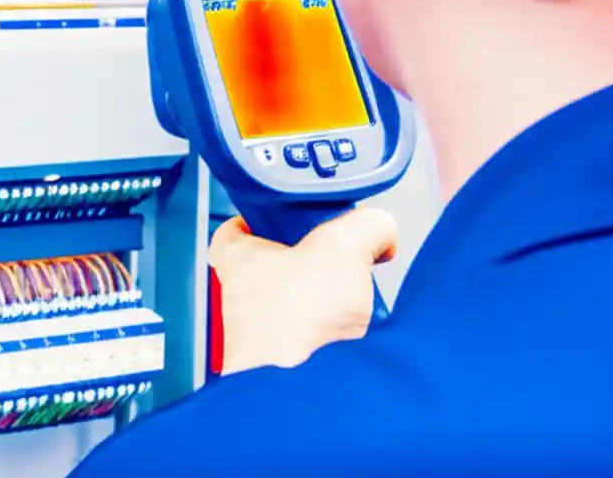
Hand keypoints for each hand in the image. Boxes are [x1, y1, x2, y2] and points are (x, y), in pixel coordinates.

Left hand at [208, 208, 397, 374]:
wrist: (303, 397)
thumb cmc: (294, 325)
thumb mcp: (342, 247)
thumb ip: (365, 225)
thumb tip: (380, 230)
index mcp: (241, 263)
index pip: (232, 232)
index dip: (255, 220)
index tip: (277, 216)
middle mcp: (246, 303)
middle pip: (275, 270)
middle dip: (310, 265)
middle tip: (340, 258)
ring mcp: (265, 340)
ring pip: (298, 310)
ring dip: (328, 305)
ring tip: (355, 301)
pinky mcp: (289, 370)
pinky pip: (317, 345)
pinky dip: (340, 339)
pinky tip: (360, 336)